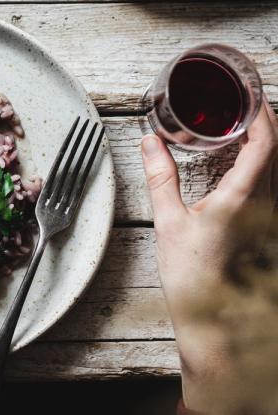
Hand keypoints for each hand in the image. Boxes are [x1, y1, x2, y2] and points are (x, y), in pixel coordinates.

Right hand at [141, 100, 277, 413]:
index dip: (261, 112)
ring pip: (275, 163)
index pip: (265, 142)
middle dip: (263, 117)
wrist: (214, 321)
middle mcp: (263, 202)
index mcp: (242, 197)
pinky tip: (238, 156)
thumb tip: (150, 142)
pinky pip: (269, 179)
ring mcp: (267, 215)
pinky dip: (260, 157)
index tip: (248, 93)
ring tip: (239, 120)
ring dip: (263, 137)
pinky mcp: (263, 224)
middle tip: (240, 98)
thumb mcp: (168, 222)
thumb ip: (160, 177)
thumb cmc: (192, 277)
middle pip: (276, 147)